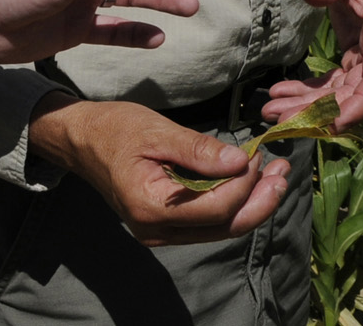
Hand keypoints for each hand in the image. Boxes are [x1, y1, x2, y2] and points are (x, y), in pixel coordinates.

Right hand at [28, 95, 288, 245]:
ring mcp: (160, 233)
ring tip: (273, 176)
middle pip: (224, 227)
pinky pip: (207, 222)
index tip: (257, 154)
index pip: (216, 207)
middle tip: (282, 172)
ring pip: (219, 229)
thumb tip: (241, 162)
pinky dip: (231, 203)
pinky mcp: (165, 226)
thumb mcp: (156, 131)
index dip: (244, 184)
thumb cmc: (114, 129)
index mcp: (151, 207)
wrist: (80, 140)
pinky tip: (246, 182)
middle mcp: (156, 230)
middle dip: (260, 201)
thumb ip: (199, 150)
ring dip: (251, 204)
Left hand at [261, 0, 362, 131]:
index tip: (331, 125)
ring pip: (344, 93)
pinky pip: (336, 83)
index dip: (359, 105)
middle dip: (320, 111)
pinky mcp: (358, 58)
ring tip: (273, 110)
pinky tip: (283, 94)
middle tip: (281, 118)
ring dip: (310, 106)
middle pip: (357, 93)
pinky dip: (311, 92)